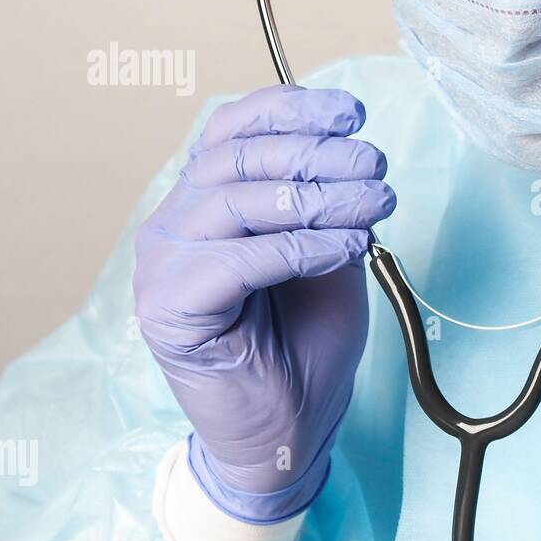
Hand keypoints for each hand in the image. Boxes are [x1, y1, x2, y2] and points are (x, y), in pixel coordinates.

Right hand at [134, 85, 394, 522]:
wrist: (287, 431)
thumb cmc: (305, 344)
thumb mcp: (329, 255)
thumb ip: (327, 204)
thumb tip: (352, 150)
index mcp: (204, 202)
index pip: (233, 129)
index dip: (292, 109)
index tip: (352, 113)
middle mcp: (174, 225)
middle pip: (237, 157)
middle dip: (317, 152)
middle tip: (375, 164)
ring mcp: (163, 266)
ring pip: (238, 200)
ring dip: (321, 197)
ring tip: (377, 204)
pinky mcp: (169, 309)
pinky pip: (240, 259)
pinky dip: (303, 246)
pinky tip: (348, 248)